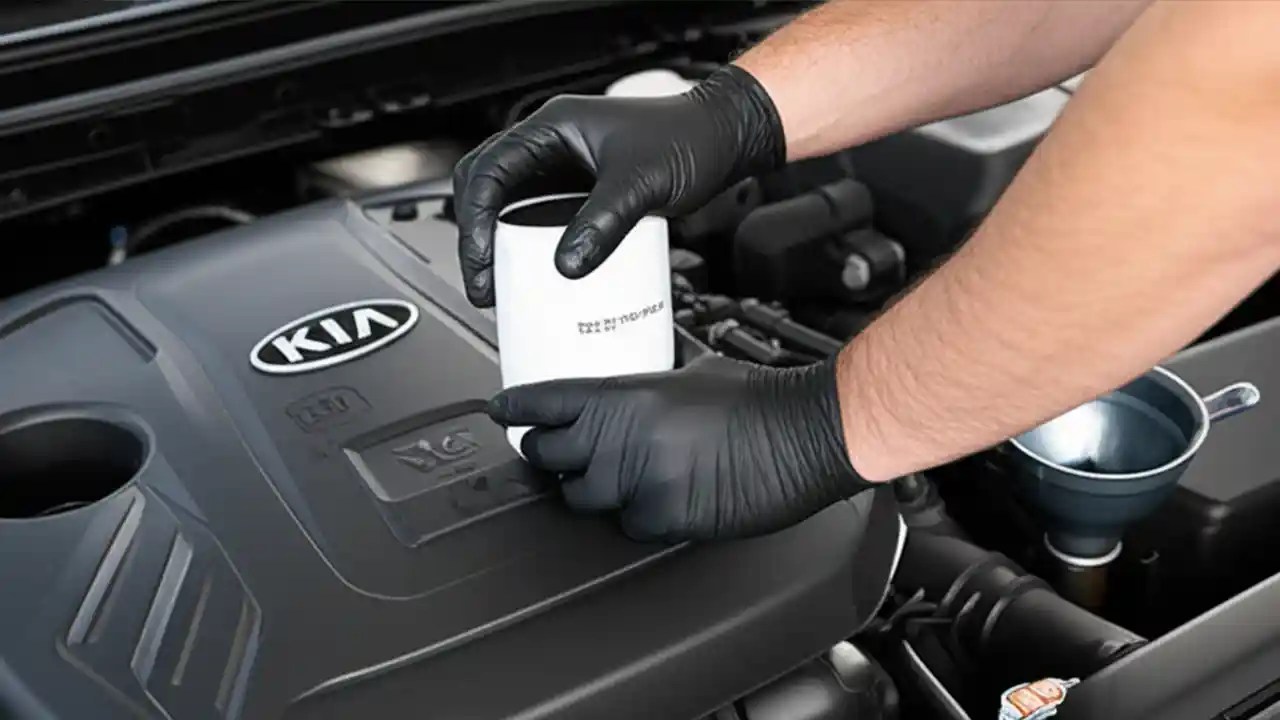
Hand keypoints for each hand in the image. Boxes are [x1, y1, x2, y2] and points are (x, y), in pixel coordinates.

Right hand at [453, 65, 785, 306]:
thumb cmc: (688, 139)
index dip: (474, 218)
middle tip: (483, 283)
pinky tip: (537, 277)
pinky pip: (540, 222)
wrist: (722, 139)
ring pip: (508, 208)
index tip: (480, 258)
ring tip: (501, 288)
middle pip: (485, 190)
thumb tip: (566, 266)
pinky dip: (529, 250)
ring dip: (497, 247)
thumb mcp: (640, 184)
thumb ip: (603, 223)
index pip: (487, 171)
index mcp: (551, 129)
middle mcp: (549, 146)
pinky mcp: (579, 194)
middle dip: (475, 239)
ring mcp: (562, 170)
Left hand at [485, 354, 874, 542]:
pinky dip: (636, 517)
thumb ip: (646, 388)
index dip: (517, 408)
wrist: (805, 432)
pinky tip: (661, 499)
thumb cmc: (759, 398)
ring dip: (592, 488)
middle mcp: (621, 439)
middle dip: (549, 453)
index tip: (503, 411)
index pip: (545, 402)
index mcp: (624, 396)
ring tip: (623, 476)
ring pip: (580, 497)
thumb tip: (628, 395)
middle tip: (560, 451)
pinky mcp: (664, 518)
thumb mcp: (692, 373)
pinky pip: (627, 526)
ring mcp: (639, 482)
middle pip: (547, 454)